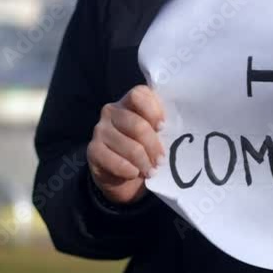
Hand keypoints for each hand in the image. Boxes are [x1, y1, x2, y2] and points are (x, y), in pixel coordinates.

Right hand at [87, 85, 165, 204]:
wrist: (124, 177)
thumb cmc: (146, 151)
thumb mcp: (157, 136)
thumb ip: (162, 127)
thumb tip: (179, 131)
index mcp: (130, 102)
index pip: (139, 94)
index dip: (153, 110)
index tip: (163, 127)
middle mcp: (112, 111)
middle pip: (137, 125)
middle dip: (153, 146)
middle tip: (161, 160)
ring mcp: (100, 130)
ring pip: (129, 146)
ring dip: (144, 162)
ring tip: (151, 171)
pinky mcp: (93, 150)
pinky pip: (114, 160)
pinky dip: (129, 170)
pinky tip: (135, 173)